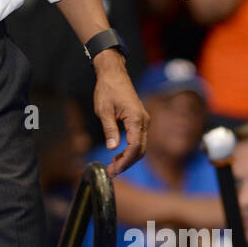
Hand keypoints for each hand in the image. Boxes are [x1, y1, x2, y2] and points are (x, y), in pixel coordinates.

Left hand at [92, 50, 148, 175]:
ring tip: (113, 167)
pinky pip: (138, 139)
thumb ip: (109, 129)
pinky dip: (130, 150)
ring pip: (140, 146)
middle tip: (112, 172)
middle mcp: (144, 121)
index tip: (113, 170)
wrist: (114, 74)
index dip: (125, 161)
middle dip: (127, 163)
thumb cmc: (108, 89)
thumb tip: (112, 148)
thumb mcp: (104, 110)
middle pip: (140, 149)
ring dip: (128, 158)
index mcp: (136, 118)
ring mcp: (143, 121)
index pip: (135, 146)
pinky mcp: (139, 121)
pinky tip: (118, 155)